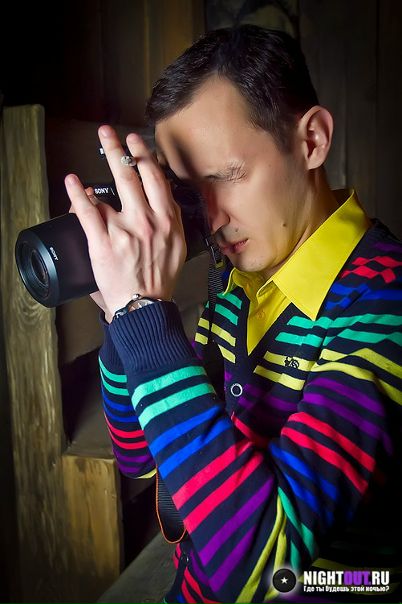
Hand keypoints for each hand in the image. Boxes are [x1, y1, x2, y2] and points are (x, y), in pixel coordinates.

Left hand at [64, 126, 186, 318]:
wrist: (145, 306)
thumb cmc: (160, 279)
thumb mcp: (177, 245)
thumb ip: (170, 220)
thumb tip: (160, 201)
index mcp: (167, 220)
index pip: (156, 180)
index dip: (145, 157)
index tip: (136, 143)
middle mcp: (147, 221)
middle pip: (132, 175)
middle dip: (120, 149)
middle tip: (109, 133)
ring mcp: (124, 230)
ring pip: (111, 189)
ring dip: (104, 164)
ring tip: (97, 148)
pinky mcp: (103, 243)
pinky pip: (87, 212)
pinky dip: (78, 194)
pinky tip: (72, 181)